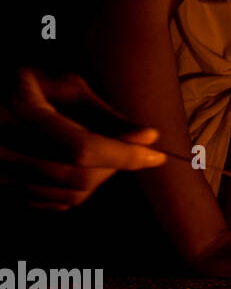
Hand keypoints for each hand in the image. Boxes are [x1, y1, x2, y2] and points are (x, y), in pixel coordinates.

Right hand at [0, 68, 166, 209]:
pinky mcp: (6, 187)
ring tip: (110, 154)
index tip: (156, 154)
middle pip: (78, 175)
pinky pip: (54, 203)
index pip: (83, 147)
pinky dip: (80, 191)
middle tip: (135, 148)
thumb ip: (105, 115)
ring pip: (69, 194)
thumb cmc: (33, 85)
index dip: (124, 154)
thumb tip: (148, 137)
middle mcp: (5, 146)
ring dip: (102, 178)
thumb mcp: (67, 87)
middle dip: (116, 165)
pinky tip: (87, 167)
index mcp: (21, 110)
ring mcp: (2, 171)